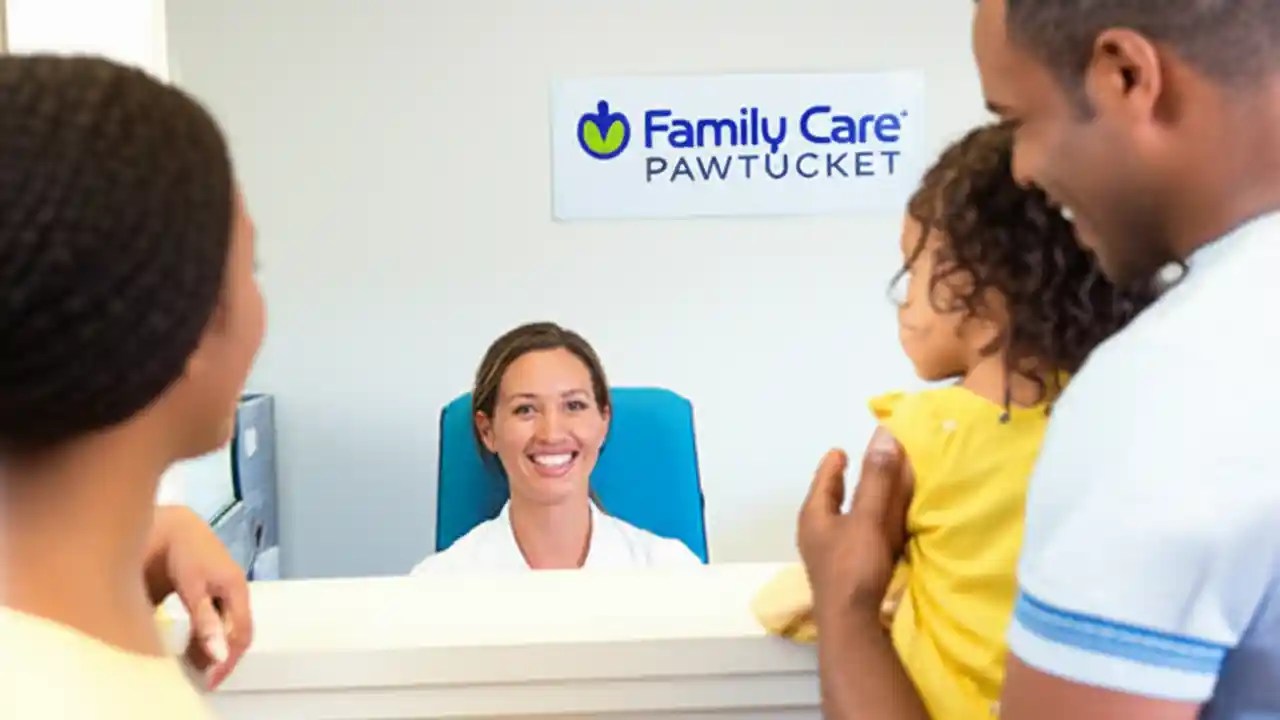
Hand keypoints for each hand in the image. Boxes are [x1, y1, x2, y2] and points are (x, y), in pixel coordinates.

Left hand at [147, 506, 253, 689]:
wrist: (170, 524)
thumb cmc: (182, 550)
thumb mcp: (193, 587)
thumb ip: (205, 621)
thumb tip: (219, 654)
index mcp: (237, 589)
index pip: (241, 634)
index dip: (228, 659)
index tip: (211, 680)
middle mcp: (235, 590)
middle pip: (237, 632)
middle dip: (222, 656)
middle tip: (202, 678)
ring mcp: (224, 588)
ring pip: (226, 627)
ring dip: (213, 647)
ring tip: (193, 666)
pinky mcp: (210, 588)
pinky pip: (215, 619)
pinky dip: (205, 636)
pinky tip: (190, 645)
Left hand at [796, 428, 910, 618]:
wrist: (850, 624)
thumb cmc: (853, 566)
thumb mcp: (867, 518)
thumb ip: (877, 479)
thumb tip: (883, 435)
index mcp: (815, 517)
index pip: (823, 481)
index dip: (832, 465)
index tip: (838, 450)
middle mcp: (817, 534)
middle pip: (830, 501)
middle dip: (843, 484)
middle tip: (851, 467)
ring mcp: (829, 556)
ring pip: (843, 521)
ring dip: (857, 506)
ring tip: (868, 493)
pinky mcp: (845, 573)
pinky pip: (856, 539)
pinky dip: (868, 527)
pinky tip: (880, 530)